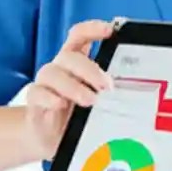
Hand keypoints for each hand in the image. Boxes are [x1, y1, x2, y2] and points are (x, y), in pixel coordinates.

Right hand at [24, 20, 114, 160]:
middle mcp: (60, 69)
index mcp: (76, 64)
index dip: (91, 29)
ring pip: (51, 72)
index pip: (79, 36)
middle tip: (106, 86)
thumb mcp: (98, 104)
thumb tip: (137, 93)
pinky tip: (60, 104)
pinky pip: (36, 92)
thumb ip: (110, 94)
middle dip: (89, 68)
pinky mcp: (34, 102)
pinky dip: (49, 97)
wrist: (51, 142)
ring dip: (72, 85)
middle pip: (69, 56)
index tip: (109, 30)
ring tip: (90, 101)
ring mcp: (45, 85)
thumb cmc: (78, 119)